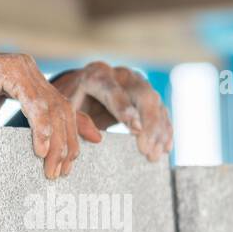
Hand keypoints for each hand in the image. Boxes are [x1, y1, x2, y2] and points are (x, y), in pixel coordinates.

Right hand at [0, 49, 97, 178]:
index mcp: (27, 80)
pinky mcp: (10, 71)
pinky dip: (41, 127)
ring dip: (57, 142)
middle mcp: (28, 71)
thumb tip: (33, 159)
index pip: (62, 105)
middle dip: (68, 142)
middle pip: (62, 109)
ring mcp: (21, 68)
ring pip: (53, 108)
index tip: (95, 143)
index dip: (79, 125)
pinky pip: (34, 102)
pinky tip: (42, 149)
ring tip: (53, 168)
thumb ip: (16, 134)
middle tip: (65, 171)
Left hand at [52, 62, 172, 161]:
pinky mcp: (146, 94)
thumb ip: (78, 122)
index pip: (114, 92)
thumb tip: (97, 138)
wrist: (81, 89)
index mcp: (97, 75)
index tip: (136, 129)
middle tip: (146, 151)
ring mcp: (137, 83)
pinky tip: (166, 147)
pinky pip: (160, 110)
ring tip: (154, 156)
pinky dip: (164, 129)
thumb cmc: (72, 102)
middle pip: (143, 95)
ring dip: (158, 131)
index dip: (126, 110)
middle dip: (148, 124)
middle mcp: (121, 75)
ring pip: (155, 104)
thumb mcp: (67, 111)